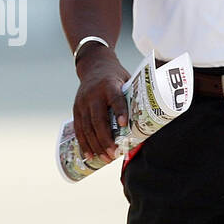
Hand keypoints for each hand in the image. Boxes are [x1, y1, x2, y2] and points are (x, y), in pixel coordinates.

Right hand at [72, 47, 128, 161]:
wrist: (94, 65)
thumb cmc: (116, 77)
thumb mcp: (127, 80)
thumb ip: (133, 98)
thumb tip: (148, 123)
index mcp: (109, 85)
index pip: (115, 98)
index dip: (119, 111)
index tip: (124, 124)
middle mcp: (93, 94)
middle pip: (98, 119)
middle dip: (105, 138)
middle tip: (114, 153)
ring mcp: (82, 102)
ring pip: (87, 127)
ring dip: (96, 145)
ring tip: (105, 158)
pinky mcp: (76, 109)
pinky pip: (79, 129)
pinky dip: (84, 143)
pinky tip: (90, 155)